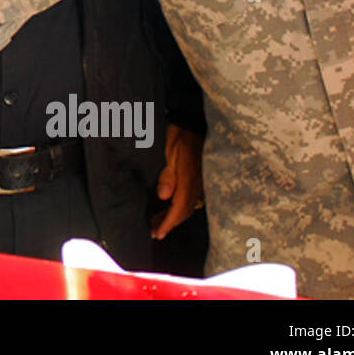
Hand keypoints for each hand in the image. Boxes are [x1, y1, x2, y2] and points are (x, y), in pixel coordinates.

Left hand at [151, 123, 203, 239]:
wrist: (193, 121)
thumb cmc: (179, 133)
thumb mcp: (170, 151)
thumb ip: (168, 174)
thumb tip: (163, 197)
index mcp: (189, 179)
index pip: (179, 208)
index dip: (168, 223)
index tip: (158, 233)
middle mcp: (197, 184)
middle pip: (184, 211)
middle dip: (169, 223)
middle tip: (154, 232)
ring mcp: (200, 181)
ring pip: (187, 206)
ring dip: (173, 216)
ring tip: (157, 223)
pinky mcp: (199, 177)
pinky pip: (190, 198)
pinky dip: (178, 206)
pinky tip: (169, 206)